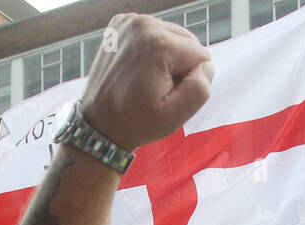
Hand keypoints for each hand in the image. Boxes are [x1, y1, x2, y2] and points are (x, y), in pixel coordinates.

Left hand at [80, 14, 213, 152]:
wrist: (99, 123)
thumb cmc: (136, 122)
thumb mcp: (175, 116)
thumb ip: (200, 88)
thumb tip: (205, 66)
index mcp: (159, 44)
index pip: (201, 55)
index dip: (190, 79)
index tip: (167, 93)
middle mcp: (143, 24)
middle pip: (188, 41)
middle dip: (180, 65)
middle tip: (157, 88)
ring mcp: (129, 22)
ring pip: (172, 36)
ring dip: (167, 58)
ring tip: (147, 79)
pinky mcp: (121, 24)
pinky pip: (154, 34)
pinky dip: (152, 50)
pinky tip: (139, 68)